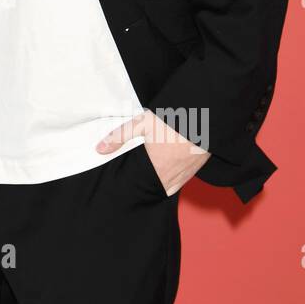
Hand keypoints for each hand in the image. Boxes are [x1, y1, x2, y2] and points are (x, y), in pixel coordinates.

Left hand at [95, 109, 210, 195]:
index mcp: (157, 166)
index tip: (129, 182)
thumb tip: (100, 149)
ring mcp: (187, 172)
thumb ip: (119, 136)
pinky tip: (169, 171)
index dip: (135, 185)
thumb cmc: (173, 119)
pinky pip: (183, 181)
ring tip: (151, 177)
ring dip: (161, 184)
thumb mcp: (142, 123)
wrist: (205, 115)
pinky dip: (175, 180)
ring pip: (171, 187)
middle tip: (139, 180)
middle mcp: (173, 174)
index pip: (142, 185)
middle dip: (147, 186)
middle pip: (156, 188)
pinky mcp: (197, 168)